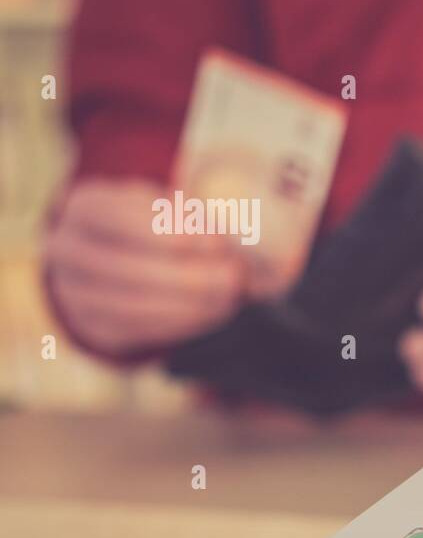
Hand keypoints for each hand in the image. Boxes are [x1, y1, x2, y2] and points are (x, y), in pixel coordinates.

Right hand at [44, 178, 245, 356]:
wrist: (117, 257)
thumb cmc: (156, 223)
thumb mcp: (170, 206)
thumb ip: (196, 217)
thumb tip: (240, 237)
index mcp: (85, 207)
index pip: (118, 218)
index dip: (170, 231)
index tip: (216, 242)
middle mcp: (67, 249)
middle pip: (125, 268)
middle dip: (187, 277)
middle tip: (233, 278)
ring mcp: (74, 292)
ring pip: (131, 305)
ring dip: (188, 305)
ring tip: (229, 298)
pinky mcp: (94, 325)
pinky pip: (137, 330)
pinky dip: (179, 323)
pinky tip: (210, 314)